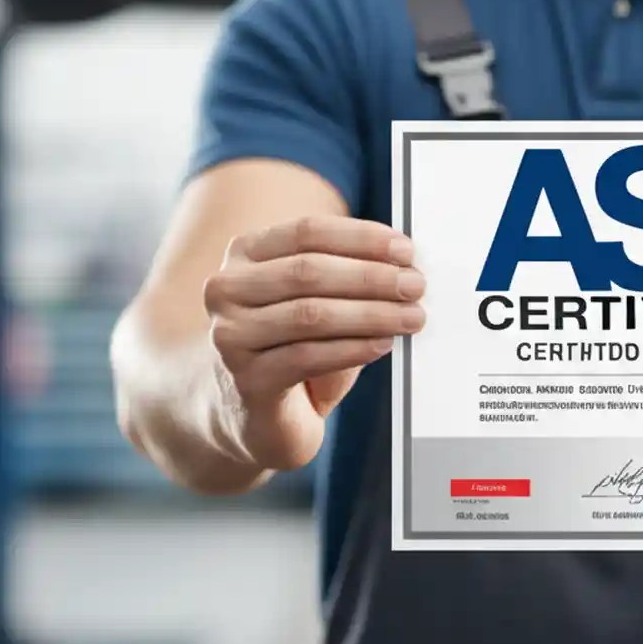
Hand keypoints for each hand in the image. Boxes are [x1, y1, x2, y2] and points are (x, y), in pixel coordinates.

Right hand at [203, 215, 424, 468]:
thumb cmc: (293, 346)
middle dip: (372, 277)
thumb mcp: (320, 300)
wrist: (255, 412)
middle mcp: (227, 289)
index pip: (307, 232)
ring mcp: (230, 336)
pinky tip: (383, 344)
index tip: (406, 249)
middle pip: (309, 271)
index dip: (361, 238)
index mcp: (245, 255)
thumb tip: (404, 264)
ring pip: (310, 314)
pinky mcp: (247, 380)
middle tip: (415, 285)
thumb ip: (348, 275)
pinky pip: (307, 358)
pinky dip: (353, 348)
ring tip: (411, 317)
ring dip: (372, 314)